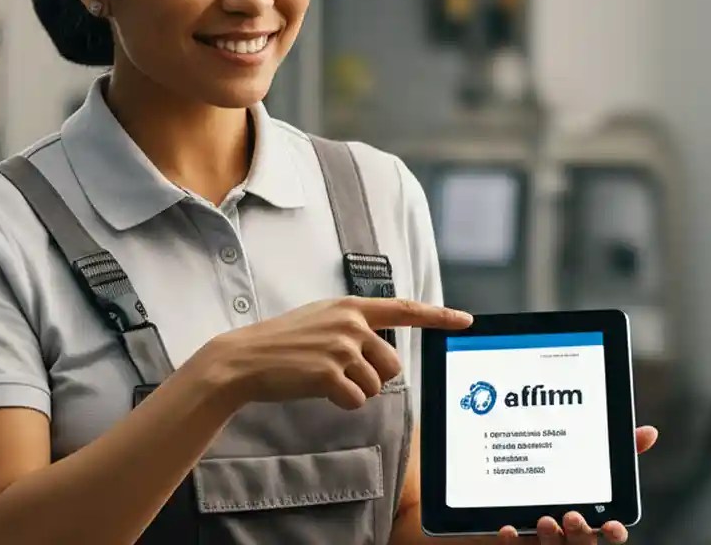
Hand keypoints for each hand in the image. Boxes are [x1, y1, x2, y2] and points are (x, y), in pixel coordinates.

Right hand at [200, 297, 471, 408]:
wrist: (244, 359)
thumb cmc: (283, 343)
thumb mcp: (322, 319)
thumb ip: (354, 326)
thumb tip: (381, 350)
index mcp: (352, 307)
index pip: (405, 309)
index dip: (439, 316)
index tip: (466, 320)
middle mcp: (352, 324)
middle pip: (393, 365)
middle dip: (372, 376)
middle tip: (339, 372)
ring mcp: (341, 348)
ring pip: (375, 386)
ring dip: (354, 390)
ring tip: (322, 377)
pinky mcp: (330, 373)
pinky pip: (356, 401)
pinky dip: (340, 403)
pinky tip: (317, 390)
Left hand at [496, 426, 658, 543]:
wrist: (501, 498)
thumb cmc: (556, 483)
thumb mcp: (586, 467)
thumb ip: (616, 454)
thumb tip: (649, 432)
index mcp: (589, 518)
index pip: (610, 532)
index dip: (614, 532)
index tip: (613, 525)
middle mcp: (569, 534)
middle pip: (582, 542)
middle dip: (580, 531)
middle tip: (572, 515)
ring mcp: (543, 542)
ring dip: (549, 537)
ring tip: (543, 518)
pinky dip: (512, 542)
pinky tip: (508, 528)